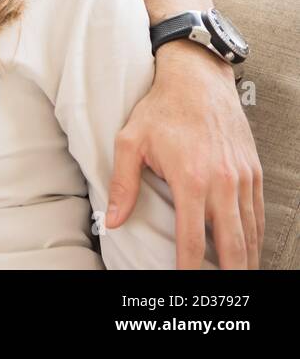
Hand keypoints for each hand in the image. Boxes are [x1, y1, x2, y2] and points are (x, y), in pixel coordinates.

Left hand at [106, 42, 263, 268]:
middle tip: (220, 291)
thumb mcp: (130, 142)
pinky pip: (257, 212)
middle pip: (232, 244)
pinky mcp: (252, 171)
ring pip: (250, 231)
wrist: (197, 80)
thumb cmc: (160, 109)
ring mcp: (242, 177)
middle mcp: (222, 182)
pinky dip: (255, 235)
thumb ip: (122, 185)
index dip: (190, 268)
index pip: (193, 239)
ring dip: (245, 258)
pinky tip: (248, 248)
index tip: (184, 283)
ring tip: (237, 276)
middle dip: (229, 272)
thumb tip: (113, 221)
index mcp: (190, 179)